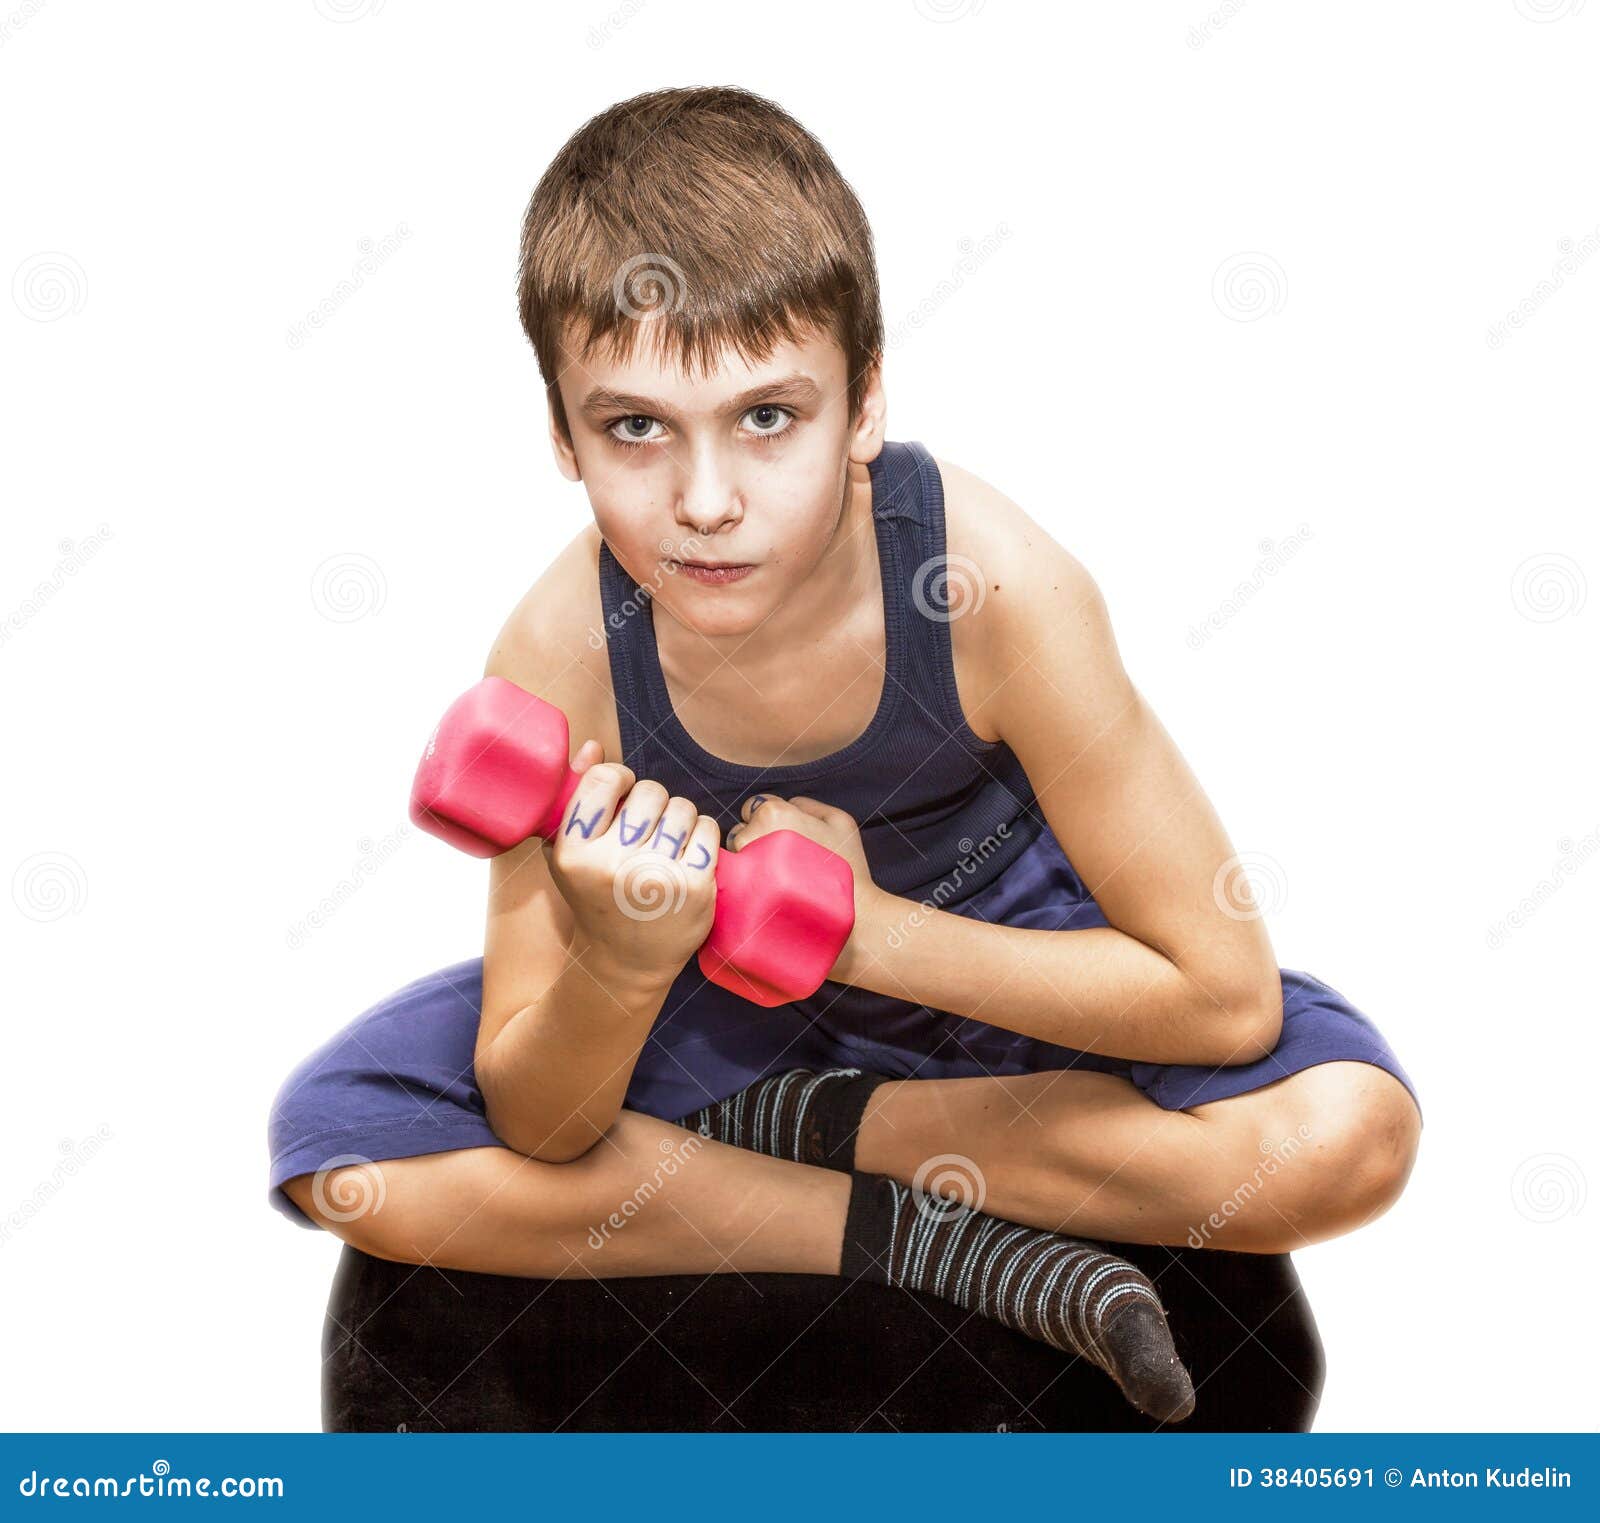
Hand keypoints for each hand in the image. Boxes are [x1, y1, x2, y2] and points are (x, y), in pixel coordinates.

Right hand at [546, 751, 721, 985]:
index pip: (605, 779)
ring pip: (683, 807)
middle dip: (651, 804)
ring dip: (678, 819)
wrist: (627, 960)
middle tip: (645, 832)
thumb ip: (579, 796)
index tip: (621, 799)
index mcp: (576, 852)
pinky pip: (708, 827)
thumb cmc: (597, 897)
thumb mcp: (571, 853)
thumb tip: (594, 746)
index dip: (619, 780)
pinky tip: (685, 856)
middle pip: (650, 791)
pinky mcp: (694, 885)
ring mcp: (657, 876)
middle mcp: (614, 864)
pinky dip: (701, 835)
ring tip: (664, 845)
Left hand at [726, 793, 887, 981]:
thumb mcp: (840, 821)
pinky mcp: (736, 897)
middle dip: (756, 842)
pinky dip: (745, 889)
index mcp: (771, 813)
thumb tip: (789, 803)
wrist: (851, 918)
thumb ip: (808, 805)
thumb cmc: (848, 868)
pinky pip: (734, 886)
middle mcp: (748, 835)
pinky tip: (768, 898)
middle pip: (741, 831)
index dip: (769, 821)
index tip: (786, 840)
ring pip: (734, 859)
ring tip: (778, 883)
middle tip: (784, 863)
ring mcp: (739, 868)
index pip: (753, 807)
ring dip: (749, 866)